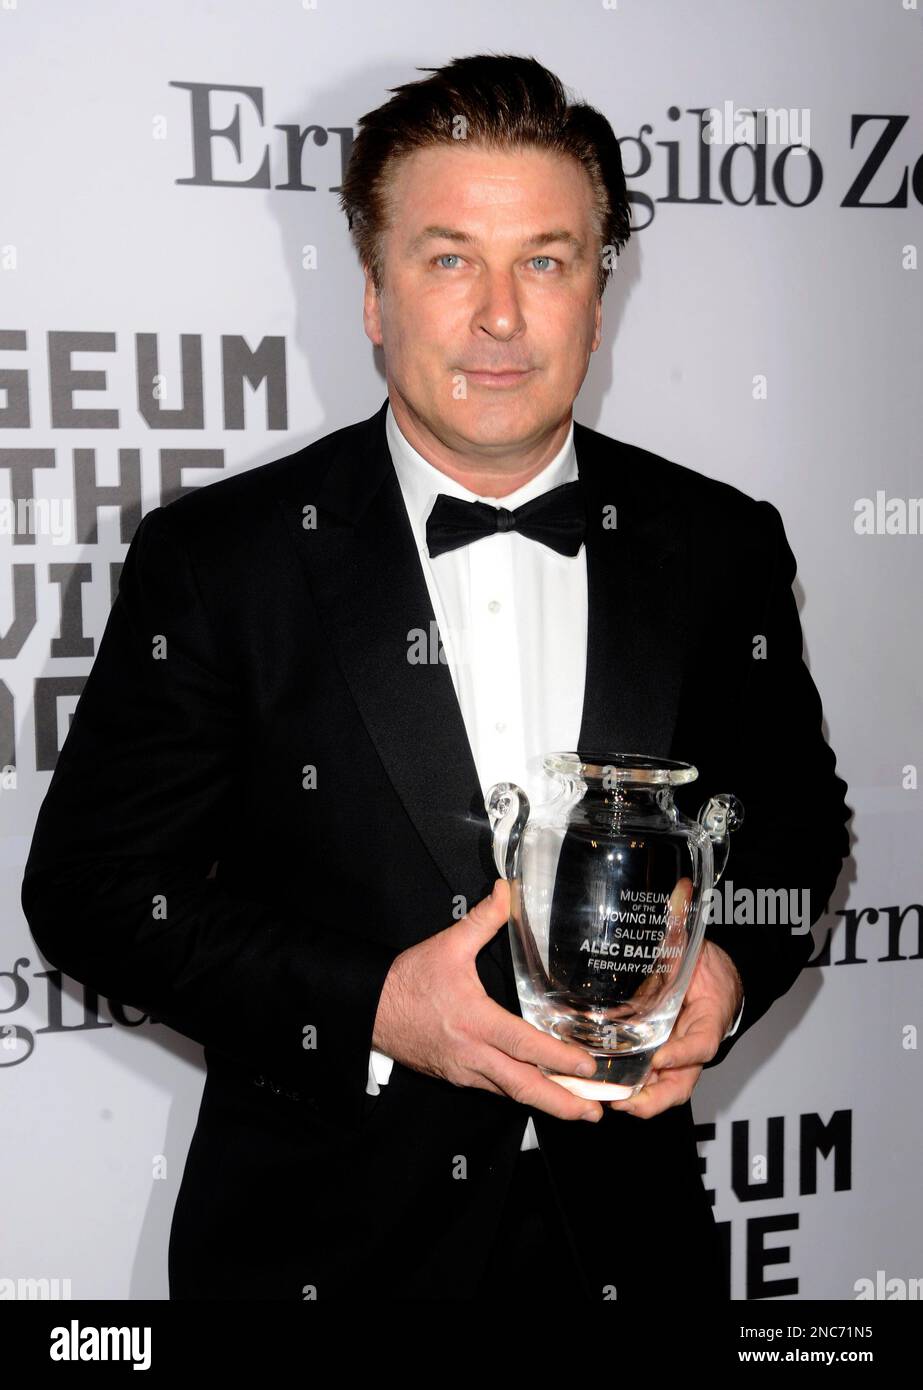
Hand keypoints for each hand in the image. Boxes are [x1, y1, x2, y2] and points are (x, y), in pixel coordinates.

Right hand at [371, 879, 605, 1123]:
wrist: (370, 1010)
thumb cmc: (408, 980)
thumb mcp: (447, 945)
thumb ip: (483, 919)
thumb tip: (507, 890)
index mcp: (474, 1020)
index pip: (523, 1044)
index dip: (557, 1058)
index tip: (588, 1068)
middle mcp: (472, 1053)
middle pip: (523, 1087)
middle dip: (562, 1103)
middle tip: (595, 1114)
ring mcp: (464, 1071)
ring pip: (510, 1094)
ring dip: (546, 1103)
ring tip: (579, 1110)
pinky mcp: (457, 1077)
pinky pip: (494, 1089)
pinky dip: (520, 1092)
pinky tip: (540, 1091)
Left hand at [607, 940, 742, 1118]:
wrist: (712, 975)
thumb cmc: (707, 966)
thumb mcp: (696, 952)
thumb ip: (681, 940)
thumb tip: (669, 915)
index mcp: (709, 1020)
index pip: (702, 1044)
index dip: (683, 1054)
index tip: (660, 1058)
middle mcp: (692, 1044)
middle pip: (681, 1083)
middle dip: (653, 1098)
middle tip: (625, 1101)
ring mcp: (675, 1053)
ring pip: (663, 1088)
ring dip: (637, 1098)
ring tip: (608, 1099)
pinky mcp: (658, 1052)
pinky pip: (647, 1076)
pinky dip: (627, 1085)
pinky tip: (602, 1086)